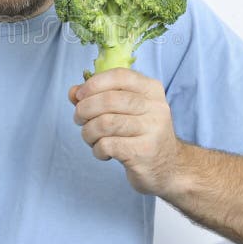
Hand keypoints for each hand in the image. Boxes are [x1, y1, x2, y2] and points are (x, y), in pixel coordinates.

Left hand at [69, 68, 181, 195]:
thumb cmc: (141, 135)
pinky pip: (108, 145)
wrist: (169, 168)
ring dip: (88, 132)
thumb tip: (73, 92)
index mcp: (151, 90)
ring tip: (90, 138)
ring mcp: (152, 130)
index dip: (94, 84)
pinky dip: (97, 149)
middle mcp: (155, 107)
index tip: (80, 96)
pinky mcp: (144, 152)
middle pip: (108, 100)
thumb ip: (98, 97)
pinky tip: (103, 152)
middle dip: (84, 109)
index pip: (119, 76)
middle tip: (79, 119)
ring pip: (105, 123)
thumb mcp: (124, 111)